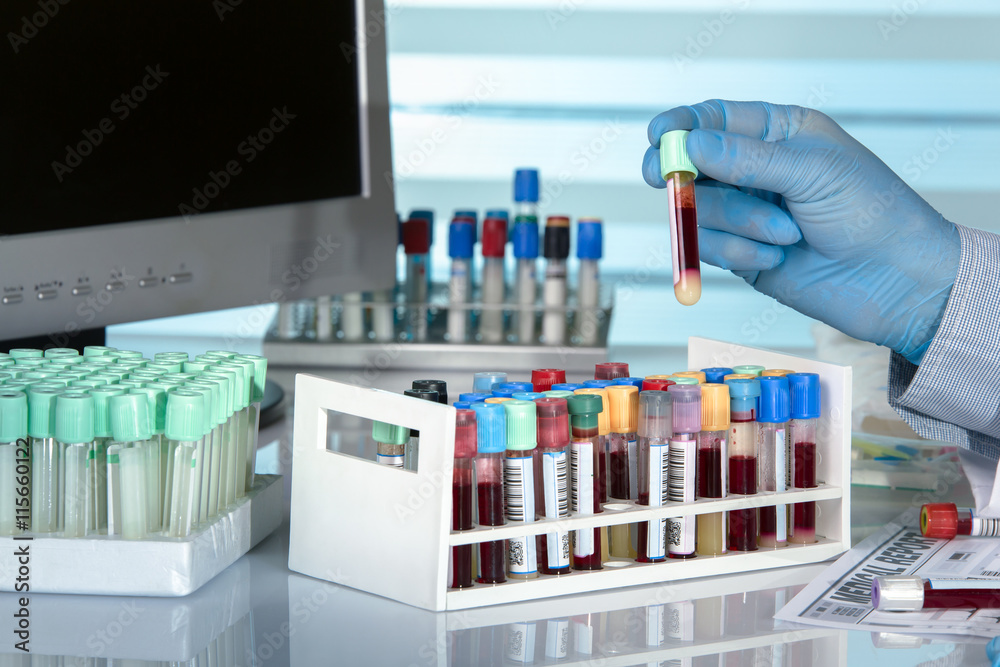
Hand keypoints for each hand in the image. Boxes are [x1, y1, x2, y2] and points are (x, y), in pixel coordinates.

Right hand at [641, 99, 959, 364]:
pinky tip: (775, 255)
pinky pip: (710, 246)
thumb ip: (746, 158)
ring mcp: (745, 212)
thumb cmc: (871, 212)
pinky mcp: (740, 251)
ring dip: (736, 224)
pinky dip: (738, 251)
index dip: (681, 126)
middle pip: (691, 164)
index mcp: (777, 132)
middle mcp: (754, 169)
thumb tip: (691, 144)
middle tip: (666, 181)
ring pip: (700, 210)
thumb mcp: (812, 171)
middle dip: (680, 175)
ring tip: (785, 233)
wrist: (893, 279)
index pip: (713, 118)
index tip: (659, 138)